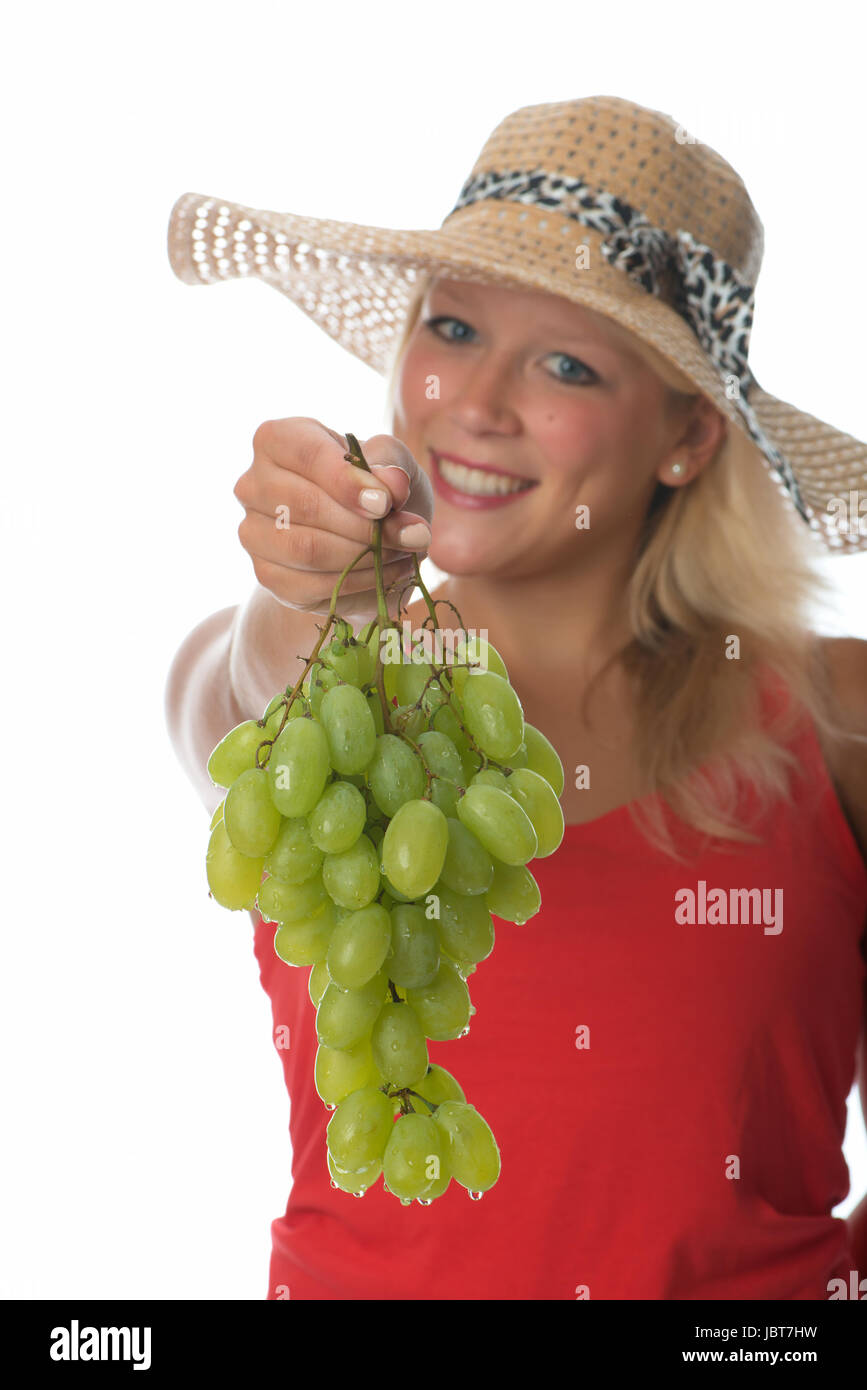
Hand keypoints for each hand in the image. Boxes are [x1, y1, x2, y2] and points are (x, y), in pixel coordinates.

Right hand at [233, 417, 433, 620]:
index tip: (387, 502)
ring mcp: (254, 533)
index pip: (305, 454)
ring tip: (405, 553)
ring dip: (366, 555)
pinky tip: (386, 572)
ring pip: (307, 548)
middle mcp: (254, 484)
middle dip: (368, 525)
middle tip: (415, 535)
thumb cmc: (378, 491)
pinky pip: (311, 583)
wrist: (367, 545)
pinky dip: (358, 581)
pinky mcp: (268, 575)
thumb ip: (393, 463)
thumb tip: (391, 483)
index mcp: (278, 440)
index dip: (347, 480)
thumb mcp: (395, 465)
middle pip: (305, 505)